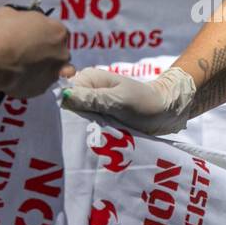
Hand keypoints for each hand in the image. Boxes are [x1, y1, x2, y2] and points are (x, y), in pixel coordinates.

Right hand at [0, 6, 70, 99]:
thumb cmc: (3, 32)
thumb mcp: (8, 13)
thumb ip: (20, 18)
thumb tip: (16, 23)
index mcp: (58, 30)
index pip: (58, 31)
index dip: (46, 33)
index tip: (35, 36)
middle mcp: (63, 53)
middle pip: (59, 52)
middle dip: (49, 52)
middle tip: (31, 53)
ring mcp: (55, 73)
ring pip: (54, 71)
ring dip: (45, 69)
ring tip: (28, 69)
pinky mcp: (43, 89)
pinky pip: (40, 84)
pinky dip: (34, 82)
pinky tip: (21, 79)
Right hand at [61, 67, 195, 134]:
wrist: (167, 110)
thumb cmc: (146, 102)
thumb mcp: (119, 100)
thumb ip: (92, 99)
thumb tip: (64, 97)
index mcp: (88, 79)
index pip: (61, 93)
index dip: (58, 110)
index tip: (59, 128)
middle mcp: (87, 90)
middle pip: (66, 109)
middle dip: (68, 124)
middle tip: (72, 140)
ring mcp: (93, 105)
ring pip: (75, 120)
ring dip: (79, 131)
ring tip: (80, 145)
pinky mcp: (100, 118)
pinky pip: (87, 127)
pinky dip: (88, 135)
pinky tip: (88, 145)